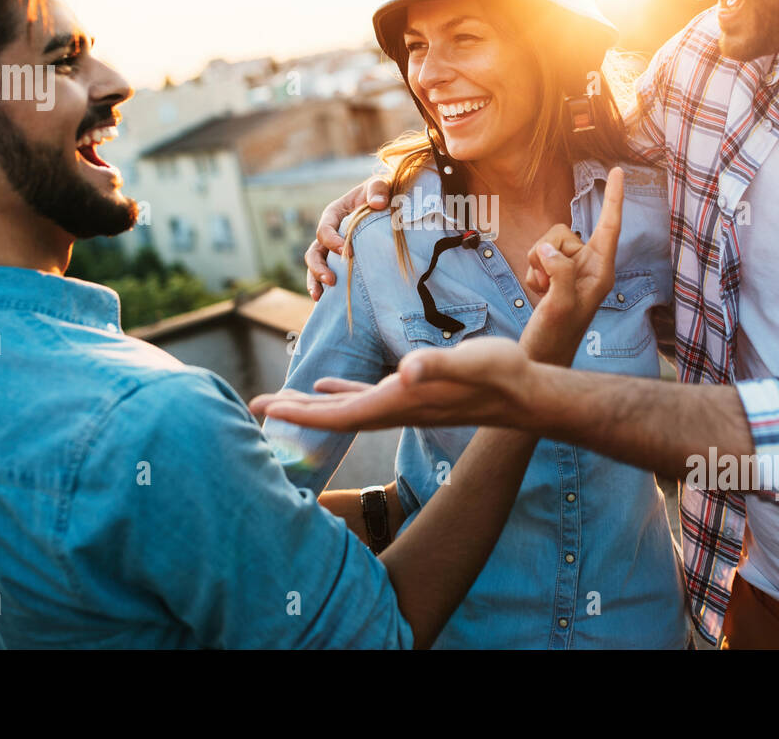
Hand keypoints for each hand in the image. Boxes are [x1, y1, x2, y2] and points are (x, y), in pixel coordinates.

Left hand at [249, 337, 535, 432]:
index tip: (267, 410)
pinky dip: (340, 393)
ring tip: (278, 402)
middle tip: (253, 407)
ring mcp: (402, 404)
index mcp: (400, 401)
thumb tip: (406, 371)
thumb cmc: (501, 374)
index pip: (341, 414)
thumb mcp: (471, 363)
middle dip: (294, 412)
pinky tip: (325, 387)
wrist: (525, 392)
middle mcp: (396, 408)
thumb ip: (437, 367)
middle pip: (334, 416)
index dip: (302, 413)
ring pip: (345, 409)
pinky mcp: (412, 395)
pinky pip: (365, 398)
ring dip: (311, 406)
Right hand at [304, 176, 390, 299]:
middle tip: (332, 281)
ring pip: (316, 266)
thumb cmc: (383, 193)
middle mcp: (329, 233)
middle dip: (319, 268)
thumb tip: (377, 203)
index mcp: (334, 214)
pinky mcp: (342, 261)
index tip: (348, 253)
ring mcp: (333, 249)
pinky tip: (328, 301)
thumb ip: (378, 190)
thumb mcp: (381, 185)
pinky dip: (325, 288)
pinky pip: (329, 275)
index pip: (325, 229)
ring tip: (320, 296)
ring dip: (316, 281)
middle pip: (314, 252)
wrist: (390, 204)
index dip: (332, 242)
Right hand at [519, 166, 624, 359]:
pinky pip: (535, 258)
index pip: (609, 226)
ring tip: (543, 292)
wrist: (539, 358)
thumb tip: (549, 250)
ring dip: (537, 266)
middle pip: (563, 233)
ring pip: (546, 244)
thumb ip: (560, 272)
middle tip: (547, 285)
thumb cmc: (556, 337)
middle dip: (547, 252)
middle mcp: (588, 268)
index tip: (619, 170)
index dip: (613, 197)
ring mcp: (570, 272)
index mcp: (601, 271)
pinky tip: (539, 295)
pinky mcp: (553, 277)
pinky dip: (531, 275)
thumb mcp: (562, 304)